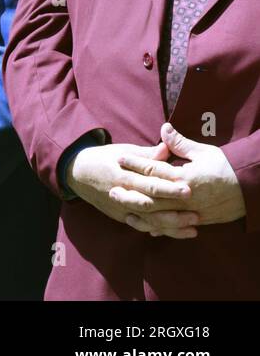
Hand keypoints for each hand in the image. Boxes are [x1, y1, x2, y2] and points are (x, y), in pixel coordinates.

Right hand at [69, 141, 195, 237]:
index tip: (188, 189)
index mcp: (123, 176)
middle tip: (197, 213)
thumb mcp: (122, 151)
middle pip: (151, 206)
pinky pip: (142, 226)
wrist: (77, 173)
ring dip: (171, 225)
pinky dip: (160, 230)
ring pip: (148, 220)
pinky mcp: (121, 217)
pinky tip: (178, 232)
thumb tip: (167, 149)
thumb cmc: (103, 159)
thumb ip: (146, 154)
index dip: (169, 188)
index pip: (149, 183)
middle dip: (174, 211)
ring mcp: (121, 208)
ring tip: (193, 227)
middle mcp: (122, 194)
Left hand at [116, 123, 245, 230]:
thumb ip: (180, 143)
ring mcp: (190, 211)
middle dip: (130, 192)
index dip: (135, 163)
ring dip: (140, 213)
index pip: (154, 169)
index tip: (119, 158)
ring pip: (159, 215)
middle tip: (110, 188)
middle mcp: (184, 196)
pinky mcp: (197, 220)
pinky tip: (145, 226)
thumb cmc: (226, 167)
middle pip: (151, 195)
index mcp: (184, 176)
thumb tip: (163, 128)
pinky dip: (158, 227)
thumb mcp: (203, 152)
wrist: (251, 189)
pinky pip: (173, 227)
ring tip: (123, 209)